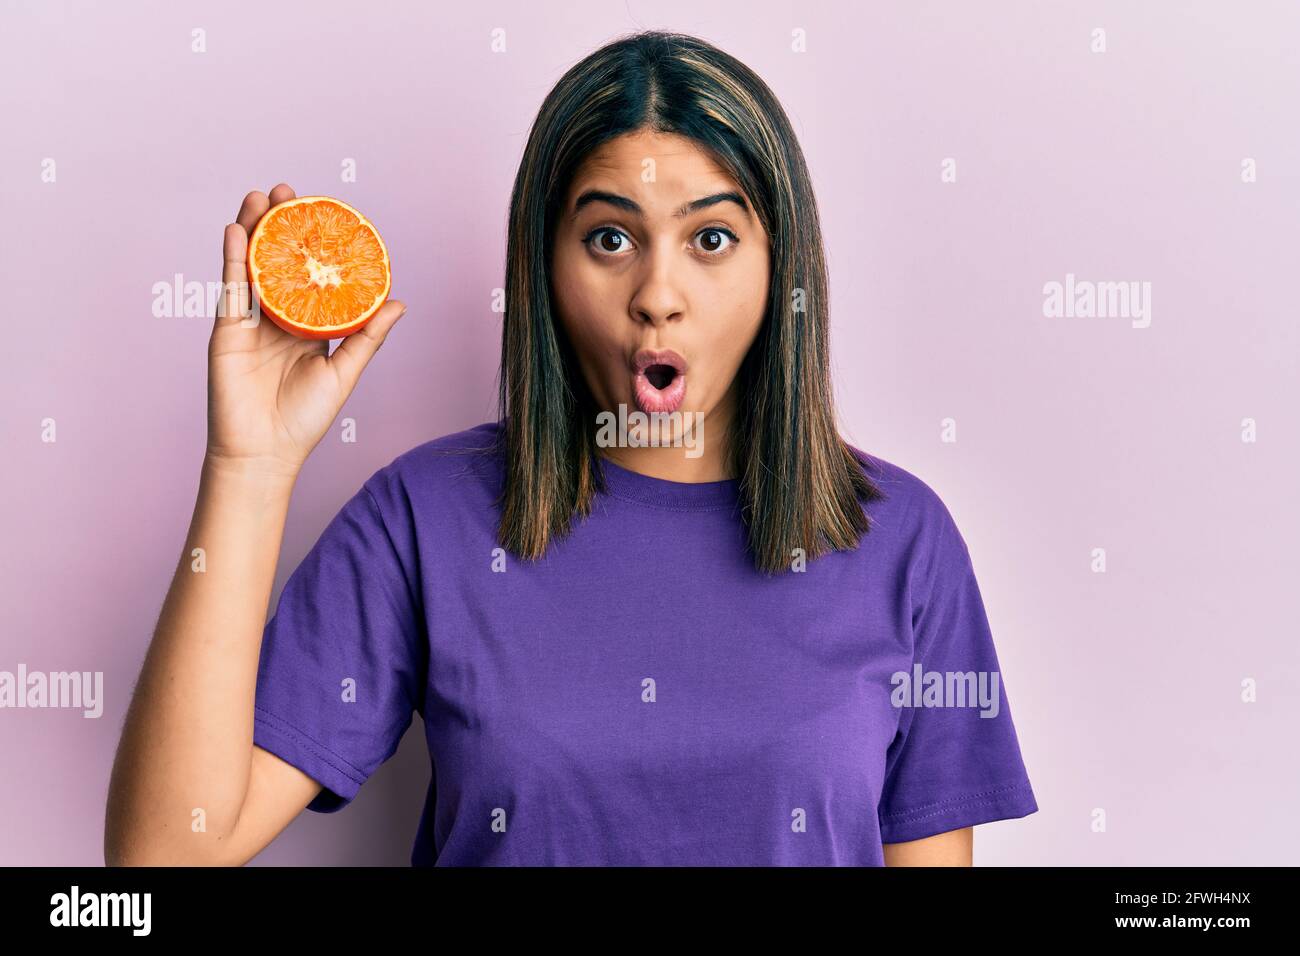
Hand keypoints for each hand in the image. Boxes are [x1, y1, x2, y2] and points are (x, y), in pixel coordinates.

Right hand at [205, 184, 404, 478]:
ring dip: (253, 229)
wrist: (264, 452)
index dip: (313, 245)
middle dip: (281, 225)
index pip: (311, 274)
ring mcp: (249, 322)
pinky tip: (234, 229)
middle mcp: (277, 318)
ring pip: (251, 265)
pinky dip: (231, 257)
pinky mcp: (226, 331)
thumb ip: (367, 337)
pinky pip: (230, 288)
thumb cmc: (305, 419)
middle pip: (277, 261)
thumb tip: (399, 303)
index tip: (323, 213)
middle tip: (289, 191)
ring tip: (262, 197)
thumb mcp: (344, 373)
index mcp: (307, 326)